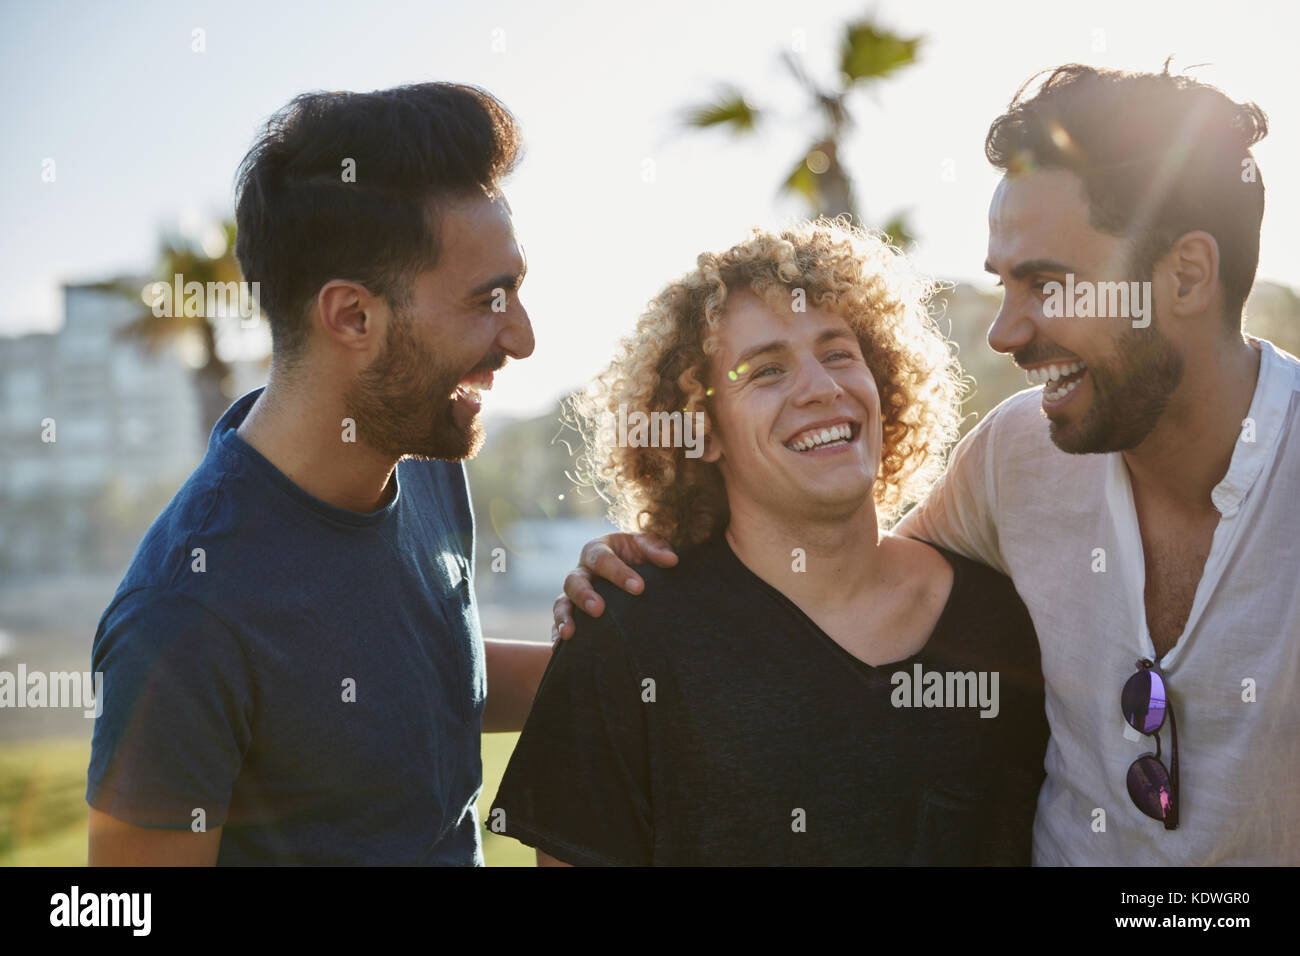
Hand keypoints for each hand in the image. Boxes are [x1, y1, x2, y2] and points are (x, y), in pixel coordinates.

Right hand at [551, 533, 678, 641]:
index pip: (603, 558)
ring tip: (569, 634)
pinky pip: (559, 621)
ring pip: (562, 602)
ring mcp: (575, 593)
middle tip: (599, 610)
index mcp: (598, 549)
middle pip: (574, 580)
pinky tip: (559, 648)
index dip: (619, 573)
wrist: (630, 566)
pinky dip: (557, 633)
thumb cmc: (637, 553)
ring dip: (563, 617)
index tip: (639, 588)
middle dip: (585, 595)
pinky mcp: (573, 611)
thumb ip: (657, 549)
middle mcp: (582, 570)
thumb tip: (671, 560)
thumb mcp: (646, 546)